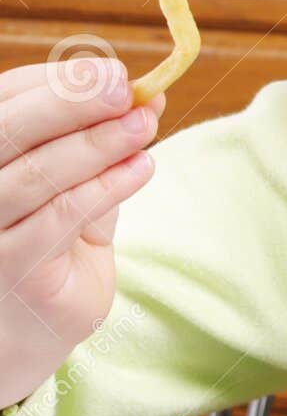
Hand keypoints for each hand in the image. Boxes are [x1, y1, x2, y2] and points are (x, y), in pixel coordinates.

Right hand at [0, 59, 163, 407]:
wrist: (16, 344)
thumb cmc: (41, 261)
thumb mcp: (60, 199)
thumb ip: (92, 156)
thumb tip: (144, 101)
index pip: (2, 102)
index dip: (56, 82)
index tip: (111, 71)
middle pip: (8, 128)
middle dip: (72, 101)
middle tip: (125, 87)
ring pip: (37, 171)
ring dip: (98, 142)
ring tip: (144, 126)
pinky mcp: (9, 269)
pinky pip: (61, 216)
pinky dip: (106, 186)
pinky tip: (141, 168)